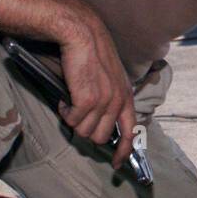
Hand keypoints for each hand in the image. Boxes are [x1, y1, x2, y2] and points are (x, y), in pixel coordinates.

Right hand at [55, 1, 136, 168]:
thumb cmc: (91, 54)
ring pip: (84, 131)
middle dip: (85, 130)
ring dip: (73, 120)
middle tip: (76, 116)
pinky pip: (72, 120)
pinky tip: (65, 98)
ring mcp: (104, 101)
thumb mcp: (109, 77)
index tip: (116, 164)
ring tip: (70, 102)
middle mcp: (118, 101)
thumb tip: (99, 122)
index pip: (131, 133)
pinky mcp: (88, 99)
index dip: (123, 152)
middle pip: (100, 137)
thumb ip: (109, 98)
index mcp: (126, 96)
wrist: (81, 33)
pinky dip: (65, 112)